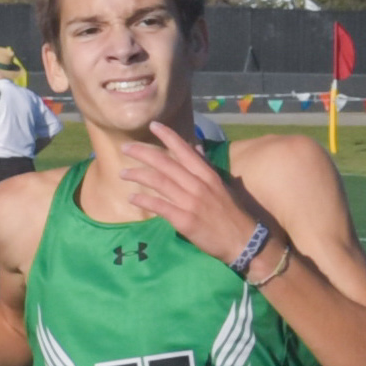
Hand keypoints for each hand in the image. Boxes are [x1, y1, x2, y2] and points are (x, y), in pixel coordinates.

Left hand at [117, 121, 258, 263]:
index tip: (153, 125)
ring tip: (123, 173)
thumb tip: (196, 147)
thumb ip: (205, 166)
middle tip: (125, 147)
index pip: (185, 150)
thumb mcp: (221, 185)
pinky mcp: (184, 220)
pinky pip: (160, 206)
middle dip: (143, 153)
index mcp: (207, 174)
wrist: (242, 240)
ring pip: (159, 182)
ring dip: (138, 175)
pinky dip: (144, 201)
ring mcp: (190, 202)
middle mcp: (197, 184)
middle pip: (165, 163)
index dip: (168, 136)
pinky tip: (132, 198)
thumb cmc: (231, 214)